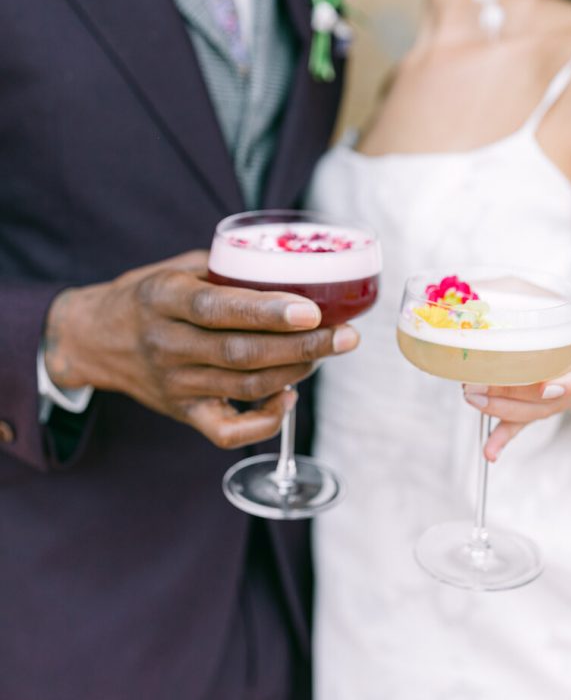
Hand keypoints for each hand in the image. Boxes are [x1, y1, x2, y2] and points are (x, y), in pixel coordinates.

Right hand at [44, 250, 358, 449]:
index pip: (219, 309)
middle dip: (303, 346)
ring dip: (296, 372)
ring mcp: (174, 383)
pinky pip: (227, 432)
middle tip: (346, 336)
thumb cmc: (148, 296)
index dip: (268, 312)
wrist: (95, 338)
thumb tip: (292, 268)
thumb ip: (226, 269)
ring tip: (328, 352)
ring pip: (245, 385)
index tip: (313, 309)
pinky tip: (289, 397)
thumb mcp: (177, 268)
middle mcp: (167, 343)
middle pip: (242, 352)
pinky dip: (265, 420)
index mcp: (164, 298)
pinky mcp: (182, 412)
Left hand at [462, 306, 570, 461]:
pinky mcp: (539, 407)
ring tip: (472, 399)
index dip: (568, 385)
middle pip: (548, 400)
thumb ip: (532, 293)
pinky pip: (523, 425)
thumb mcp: (568, 301)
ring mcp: (557, 399)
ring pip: (532, 412)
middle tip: (480, 387)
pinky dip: (505, 439)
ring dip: (501, 412)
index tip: (547, 388)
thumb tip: (487, 286)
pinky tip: (490, 453)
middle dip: (513, 396)